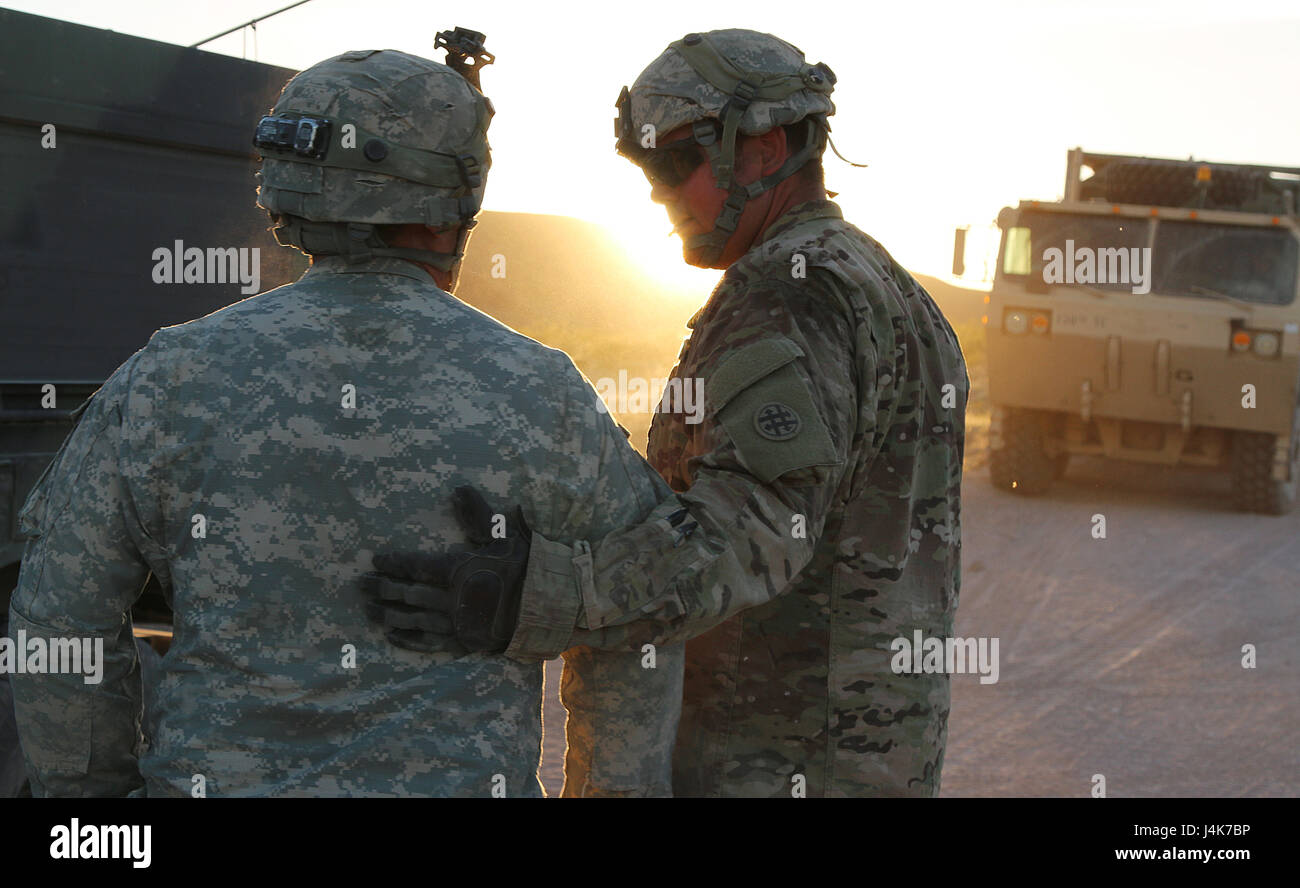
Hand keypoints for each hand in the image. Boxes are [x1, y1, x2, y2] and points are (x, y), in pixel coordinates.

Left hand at [361, 486, 530, 653]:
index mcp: (458, 570)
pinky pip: (428, 643)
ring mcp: (455, 624)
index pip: (416, 566)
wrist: (549, 606)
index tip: (375, 559)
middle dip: (382, 588)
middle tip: (360, 585)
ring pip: (413, 619)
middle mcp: (450, 599)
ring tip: (368, 610)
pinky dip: (408, 640)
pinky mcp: (463, 642)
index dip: (394, 562)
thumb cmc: (526, 566)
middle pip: (408, 593)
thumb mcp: (503, 535)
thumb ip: (477, 514)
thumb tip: (458, 488)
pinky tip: (392, 636)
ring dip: (388, 614)